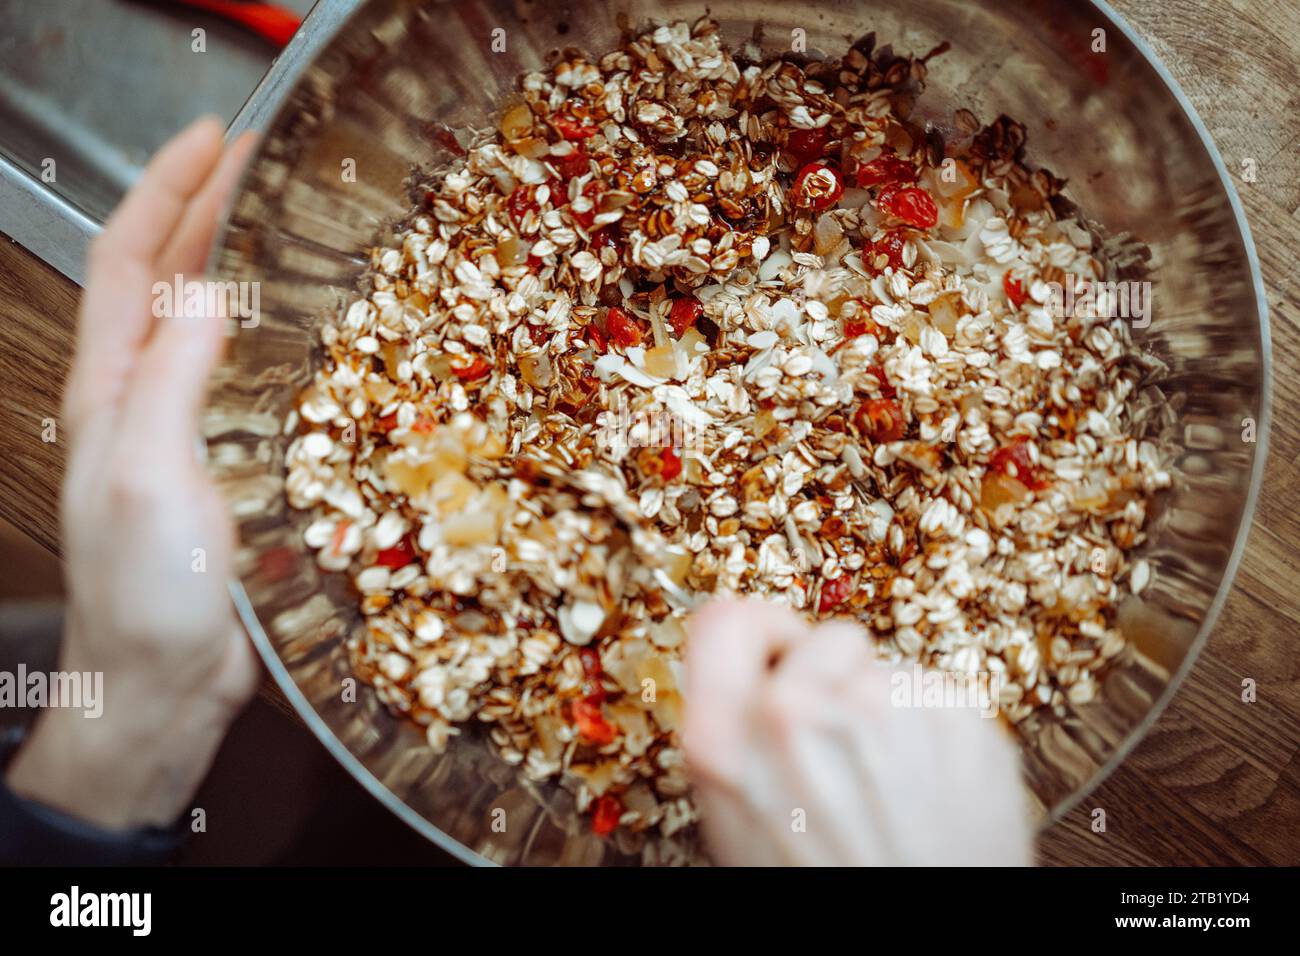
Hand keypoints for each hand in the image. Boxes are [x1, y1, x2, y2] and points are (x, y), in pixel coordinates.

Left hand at [6, 118, 259, 829]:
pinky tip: (309, 325)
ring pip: (209, 324)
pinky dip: (274, 333)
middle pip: (166, 279)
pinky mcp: (232, 466)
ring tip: (286, 219)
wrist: (161, 686)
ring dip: (238, 261)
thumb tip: (209, 292)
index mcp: (110, 389)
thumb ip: (171, 381)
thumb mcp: (146, 476)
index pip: (127, 262)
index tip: (215, 138)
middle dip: (204, 208)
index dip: (165, 191)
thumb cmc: (142, 595)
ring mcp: (186, 432)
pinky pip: (249, 378)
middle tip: (262, 159)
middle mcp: (142, 399)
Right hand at [684, 599, 1031, 864]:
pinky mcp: (954, 718)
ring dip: (891, 715)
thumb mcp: (738, 822)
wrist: (925, 940)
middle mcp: (794, 714)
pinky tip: (930, 791)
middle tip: (847, 748)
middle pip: (826, 638)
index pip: (724, 621)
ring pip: (889, 672)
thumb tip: (752, 666)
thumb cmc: (827, 889)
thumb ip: (731, 735)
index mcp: (726, 742)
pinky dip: (938, 736)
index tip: (783, 650)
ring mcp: (881, 709)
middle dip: (840, 678)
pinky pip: (940, 698)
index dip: (763, 632)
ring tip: (892, 790)